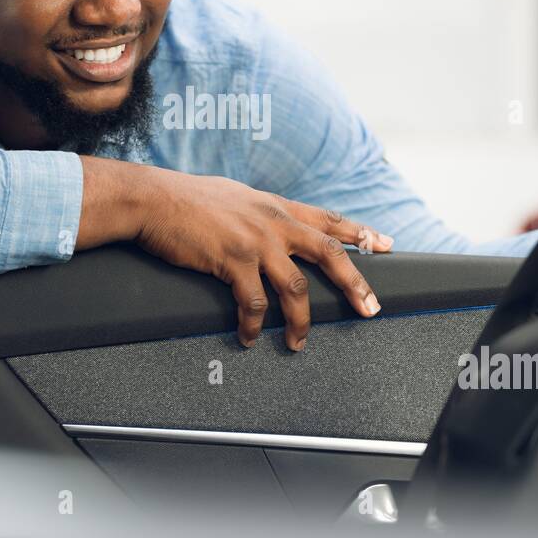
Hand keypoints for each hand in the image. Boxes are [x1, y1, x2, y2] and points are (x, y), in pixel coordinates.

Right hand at [78, 159, 391, 349]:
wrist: (153, 198)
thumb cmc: (187, 198)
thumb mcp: (237, 195)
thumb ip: (261, 212)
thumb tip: (273, 225)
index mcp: (276, 206)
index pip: (328, 219)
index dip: (359, 233)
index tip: (384, 244)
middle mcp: (273, 222)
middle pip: (329, 253)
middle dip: (355, 283)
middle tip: (371, 308)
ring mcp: (255, 241)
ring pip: (296, 287)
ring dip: (301, 320)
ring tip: (299, 343)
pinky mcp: (232, 260)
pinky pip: (254, 302)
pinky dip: (256, 324)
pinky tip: (251, 336)